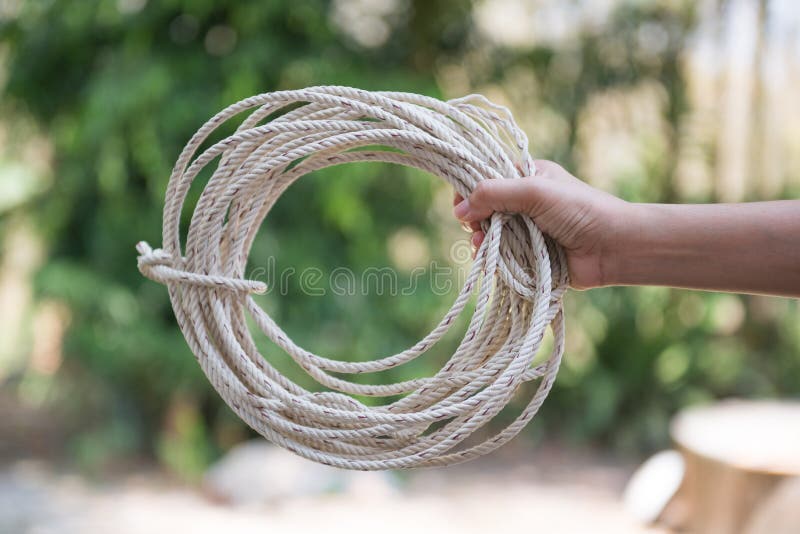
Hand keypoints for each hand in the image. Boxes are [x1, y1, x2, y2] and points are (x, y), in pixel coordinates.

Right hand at [453, 160, 628, 289]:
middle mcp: (525, 203)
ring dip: (481, 242)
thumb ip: (494, 194)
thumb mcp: (534, 191)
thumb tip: (457, 210)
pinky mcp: (529, 258)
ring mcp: (526, 231)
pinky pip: (502, 259)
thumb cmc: (579, 210)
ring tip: (480, 246)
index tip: (460, 205)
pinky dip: (492, 261)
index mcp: (527, 177)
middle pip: (484, 210)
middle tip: (476, 228)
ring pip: (490, 236)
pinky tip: (488, 262)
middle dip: (474, 220)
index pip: (486, 179)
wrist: (613, 248)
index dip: (469, 190)